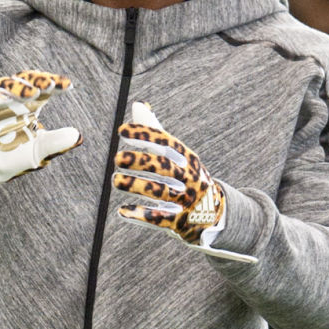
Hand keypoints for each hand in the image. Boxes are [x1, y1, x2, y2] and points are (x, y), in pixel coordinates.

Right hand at [0, 72, 81, 193]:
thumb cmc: (7, 159)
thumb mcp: (35, 153)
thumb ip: (55, 143)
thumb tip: (78, 135)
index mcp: (29, 109)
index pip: (44, 91)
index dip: (55, 85)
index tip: (68, 85)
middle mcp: (13, 102)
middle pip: (26, 82)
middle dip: (38, 81)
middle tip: (51, 84)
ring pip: (6, 87)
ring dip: (19, 88)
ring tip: (33, 93)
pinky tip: (4, 98)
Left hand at [113, 101, 225, 243]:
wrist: (212, 214)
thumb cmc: (187, 178)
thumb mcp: (177, 156)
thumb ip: (155, 134)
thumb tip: (138, 105)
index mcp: (188, 159)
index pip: (166, 143)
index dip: (144, 136)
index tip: (122, 131)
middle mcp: (189, 178)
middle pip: (164, 167)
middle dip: (139, 162)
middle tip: (117, 158)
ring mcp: (186, 201)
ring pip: (160, 192)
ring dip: (136, 186)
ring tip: (115, 180)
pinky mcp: (179, 223)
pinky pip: (158, 219)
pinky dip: (140, 215)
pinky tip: (122, 212)